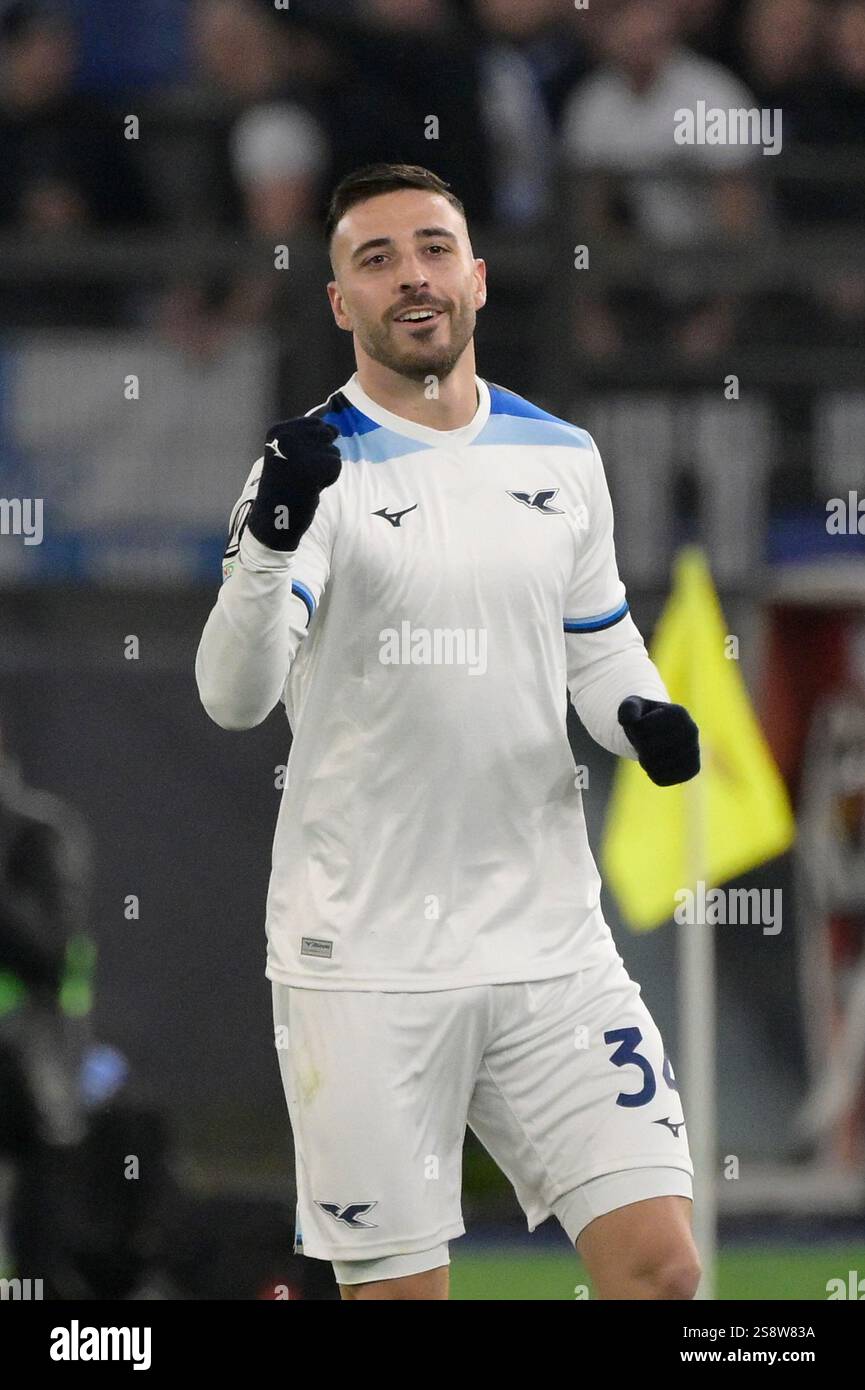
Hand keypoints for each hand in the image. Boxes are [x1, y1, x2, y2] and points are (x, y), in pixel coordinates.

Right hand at [247, 417, 340, 550]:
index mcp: (277, 431)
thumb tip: (331, 415)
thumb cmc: (284, 486)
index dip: (314, 444)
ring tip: (305, 481)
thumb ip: (307, 432)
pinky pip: (337, 464)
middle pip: (327, 433)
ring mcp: (301, 451)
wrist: (273, 520)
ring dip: (325, 468)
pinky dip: (329, 478)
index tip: (296, 462)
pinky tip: (312, 488)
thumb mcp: (289, 452)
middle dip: (323, 454)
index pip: (315, 423)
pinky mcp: (315, 466)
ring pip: (333, 450)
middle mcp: (287, 436)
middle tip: (302, 473)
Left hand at [617, 696, 699, 785]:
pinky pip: (662, 778)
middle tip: (646, 740)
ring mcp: (695, 751)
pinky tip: (658, 762)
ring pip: (655, 765)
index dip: (633, 729)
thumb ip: (628, 709)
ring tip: (652, 751)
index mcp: (678, 712)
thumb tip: (628, 720)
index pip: (641, 728)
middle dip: (640, 746)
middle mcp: (691, 730)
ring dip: (645, 760)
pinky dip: (653, 772)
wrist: (662, 734)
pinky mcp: (692, 770)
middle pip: (649, 748)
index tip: (642, 724)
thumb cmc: (646, 718)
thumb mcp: (633, 707)